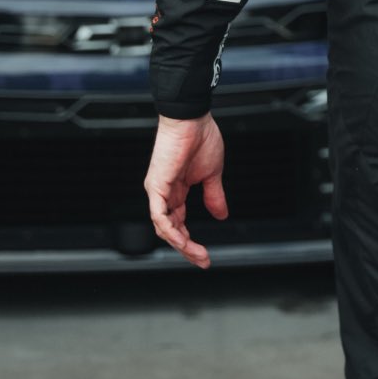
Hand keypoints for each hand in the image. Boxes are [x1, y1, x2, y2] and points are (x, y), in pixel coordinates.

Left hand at [143, 114, 227, 266]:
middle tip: (202, 260)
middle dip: (187, 248)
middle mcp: (164, 193)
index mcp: (176, 190)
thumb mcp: (212, 174)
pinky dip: (170, 230)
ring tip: (197, 254)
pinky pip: (159, 215)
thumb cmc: (200, 138)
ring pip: (164, 227)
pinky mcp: (156, 186)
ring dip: (181, 244)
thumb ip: (214, 196)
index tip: (205, 255)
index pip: (179, 223)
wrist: (192, 119)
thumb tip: (221, 214)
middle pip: (171, 229)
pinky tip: (182, 240)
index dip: (190, 241)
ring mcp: (158, 190)